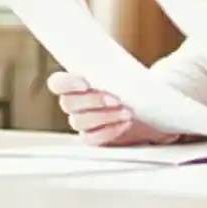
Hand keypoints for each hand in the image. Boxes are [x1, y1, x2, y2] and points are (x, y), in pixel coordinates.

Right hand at [46, 71, 178, 145]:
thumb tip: (120, 71)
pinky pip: (93, 138)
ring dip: (105, 116)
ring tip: (126, 111)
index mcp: (75, 83)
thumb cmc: (133, 86)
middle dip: (93, 101)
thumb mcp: (125, 73)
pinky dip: (109, 131)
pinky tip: (125, 124)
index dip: (66, 84)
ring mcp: (82, 121)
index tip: (85, 84)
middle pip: (69, 103)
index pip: (58, 83)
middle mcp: (74, 103)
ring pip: (80, 121)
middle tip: (115, 99)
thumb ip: (115, 70)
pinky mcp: (93, 137)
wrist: (148, 108)